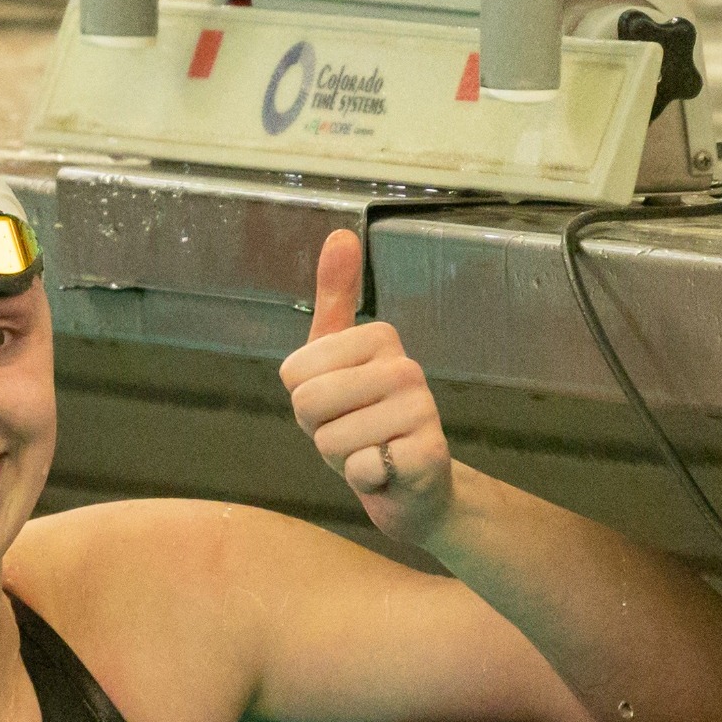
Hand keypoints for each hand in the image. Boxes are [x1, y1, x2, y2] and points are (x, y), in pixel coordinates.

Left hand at [279, 230, 454, 543]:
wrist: (413, 488)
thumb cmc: (364, 421)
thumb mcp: (336, 360)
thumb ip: (335, 300)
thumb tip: (341, 233)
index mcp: (380, 337)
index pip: (293, 373)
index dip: (303, 400)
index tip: (336, 405)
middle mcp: (406, 367)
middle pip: (307, 403)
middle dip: (318, 430)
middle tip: (350, 432)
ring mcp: (422, 411)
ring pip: (329, 440)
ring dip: (341, 458)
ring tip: (370, 450)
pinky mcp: (428, 454)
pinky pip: (360, 468)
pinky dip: (365, 480)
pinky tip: (387, 474)